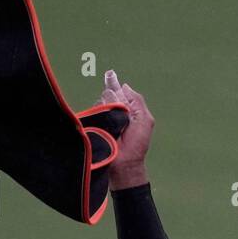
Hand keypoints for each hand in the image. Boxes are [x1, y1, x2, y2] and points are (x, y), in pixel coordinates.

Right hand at [94, 69, 153, 188]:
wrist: (123, 164)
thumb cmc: (136, 144)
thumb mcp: (144, 120)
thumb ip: (137, 101)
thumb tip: (124, 86)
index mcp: (127, 109)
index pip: (119, 91)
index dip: (114, 84)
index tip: (110, 74)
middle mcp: (113, 111)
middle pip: (108, 94)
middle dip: (113, 99)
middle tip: (120, 114)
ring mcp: (102, 117)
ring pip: (100, 102)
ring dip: (107, 108)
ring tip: (115, 125)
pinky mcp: (93, 123)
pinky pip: (93, 111)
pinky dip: (99, 113)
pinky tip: (105, 123)